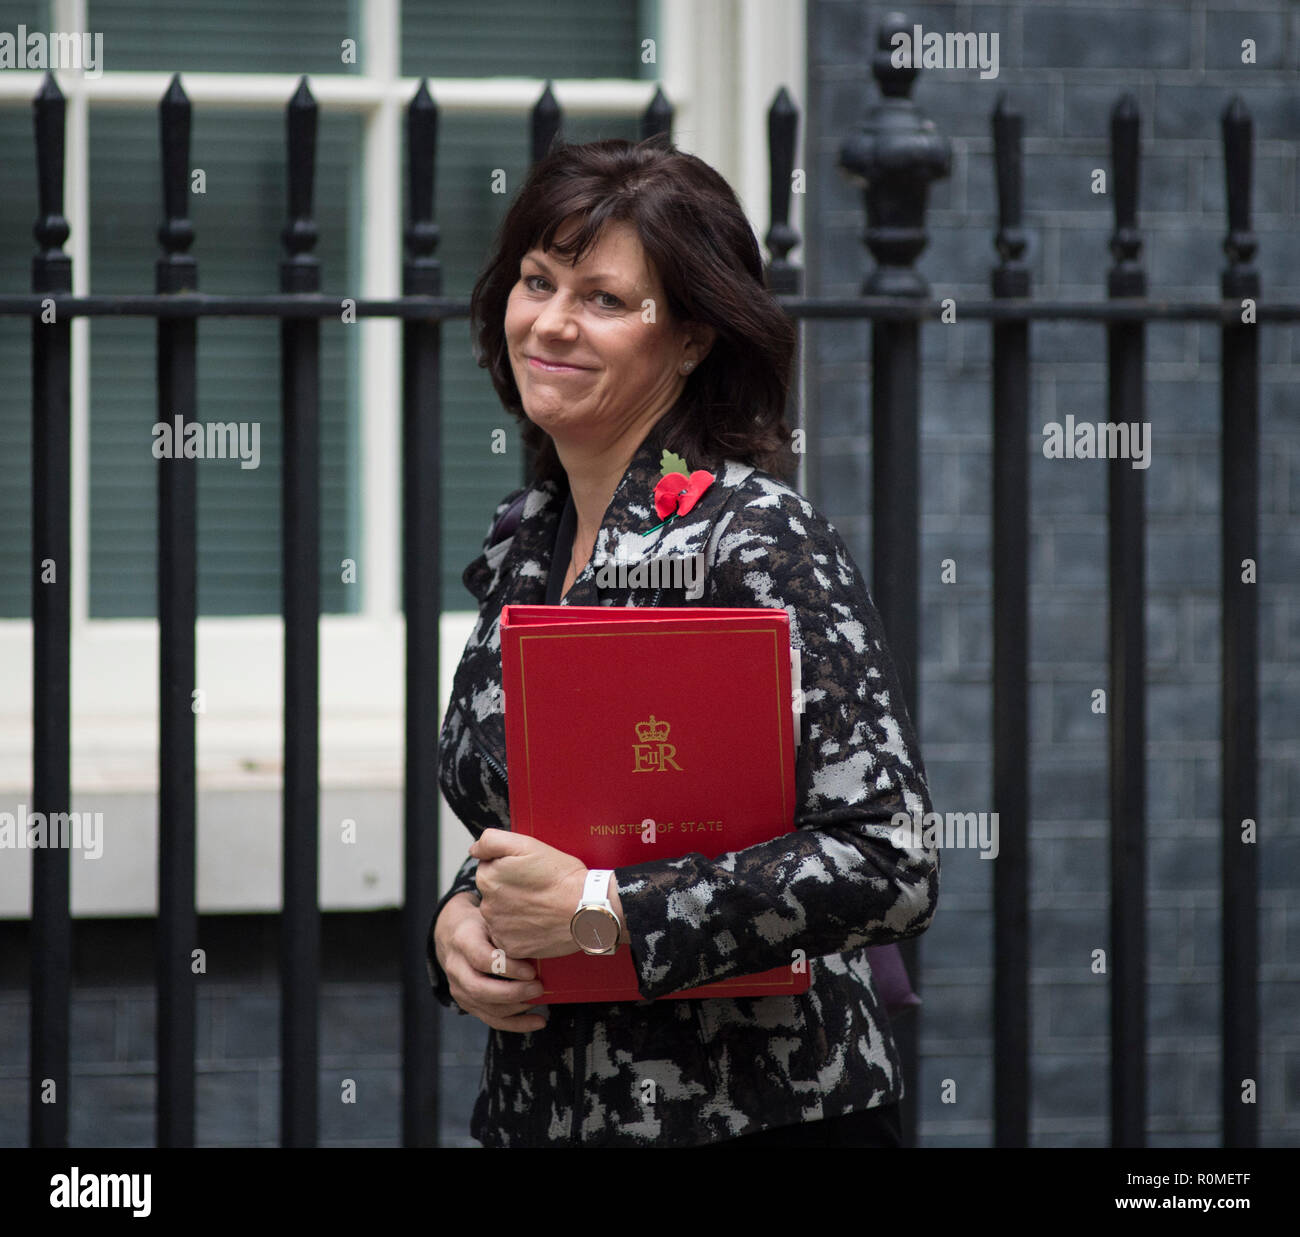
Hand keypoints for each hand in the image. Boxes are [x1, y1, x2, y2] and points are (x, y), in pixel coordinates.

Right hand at [434, 892, 548, 1032]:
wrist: (454, 935)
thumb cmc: (482, 924)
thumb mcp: (493, 919)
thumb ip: (509, 933)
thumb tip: (543, 946)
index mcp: (463, 941)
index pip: (482, 959)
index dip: (508, 968)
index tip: (531, 971)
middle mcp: (456, 968)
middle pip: (480, 989)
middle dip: (513, 993)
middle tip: (539, 988)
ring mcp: (459, 989)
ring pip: (487, 1008)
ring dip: (517, 1008)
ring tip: (541, 999)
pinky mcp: (468, 1004)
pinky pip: (492, 1020)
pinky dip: (517, 1024)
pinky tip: (539, 1021)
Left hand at [468, 828, 587, 959]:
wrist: (586, 908)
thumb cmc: (562, 876)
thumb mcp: (527, 844)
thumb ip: (492, 841)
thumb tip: (474, 850)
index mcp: (487, 878)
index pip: (489, 869)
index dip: (510, 868)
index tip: (528, 872)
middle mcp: (486, 906)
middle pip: (494, 893)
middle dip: (510, 890)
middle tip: (537, 889)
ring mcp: (498, 929)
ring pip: (501, 915)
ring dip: (515, 911)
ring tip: (540, 906)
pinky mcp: (511, 948)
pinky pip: (510, 936)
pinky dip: (521, 931)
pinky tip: (539, 922)